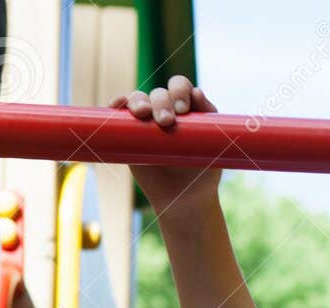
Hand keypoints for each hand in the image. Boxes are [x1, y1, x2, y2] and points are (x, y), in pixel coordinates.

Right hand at [109, 76, 220, 219]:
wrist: (184, 199)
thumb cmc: (203, 173)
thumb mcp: (212, 149)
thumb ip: (209, 121)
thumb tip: (197, 93)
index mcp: (188, 108)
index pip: (181, 87)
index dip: (180, 91)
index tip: (183, 110)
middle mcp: (166, 109)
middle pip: (160, 94)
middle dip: (162, 103)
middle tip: (167, 122)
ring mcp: (147, 120)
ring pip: (138, 99)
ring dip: (139, 101)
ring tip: (143, 114)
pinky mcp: (130, 132)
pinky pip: (121, 113)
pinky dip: (118, 105)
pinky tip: (116, 105)